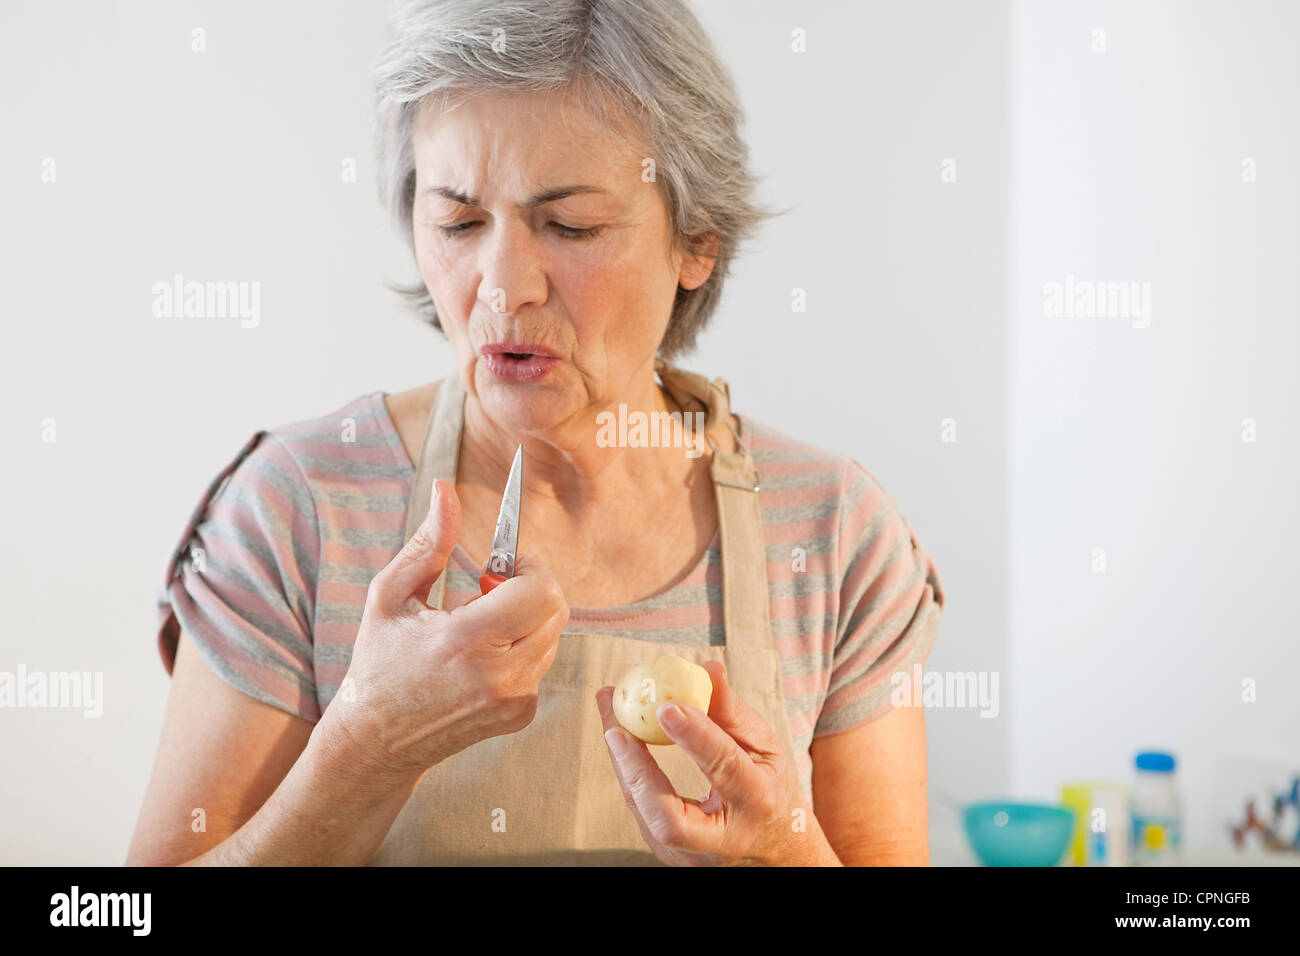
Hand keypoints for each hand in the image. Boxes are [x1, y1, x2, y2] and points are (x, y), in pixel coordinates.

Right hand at [320, 478, 568, 783]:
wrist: (376, 741)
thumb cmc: (378, 663)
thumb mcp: (390, 596)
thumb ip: (427, 542)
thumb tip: (446, 490)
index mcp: (466, 642)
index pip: (538, 590)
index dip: (526, 567)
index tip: (498, 567)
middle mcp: (499, 676)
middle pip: (555, 609)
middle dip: (529, 588)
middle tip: (486, 592)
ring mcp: (514, 700)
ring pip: (552, 634)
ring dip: (524, 619)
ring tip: (476, 628)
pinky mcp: (521, 714)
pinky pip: (541, 662)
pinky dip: (521, 648)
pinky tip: (481, 657)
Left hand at [595, 660, 840, 865]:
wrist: (776, 844)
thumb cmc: (770, 784)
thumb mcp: (764, 746)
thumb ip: (732, 711)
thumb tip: (708, 670)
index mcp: (758, 802)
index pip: (724, 768)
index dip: (694, 736)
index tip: (666, 705)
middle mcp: (724, 840)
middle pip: (669, 820)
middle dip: (638, 772)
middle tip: (616, 728)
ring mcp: (694, 857)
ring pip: (647, 817)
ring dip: (624, 765)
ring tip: (610, 715)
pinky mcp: (672, 856)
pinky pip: (643, 813)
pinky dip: (630, 775)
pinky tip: (621, 740)